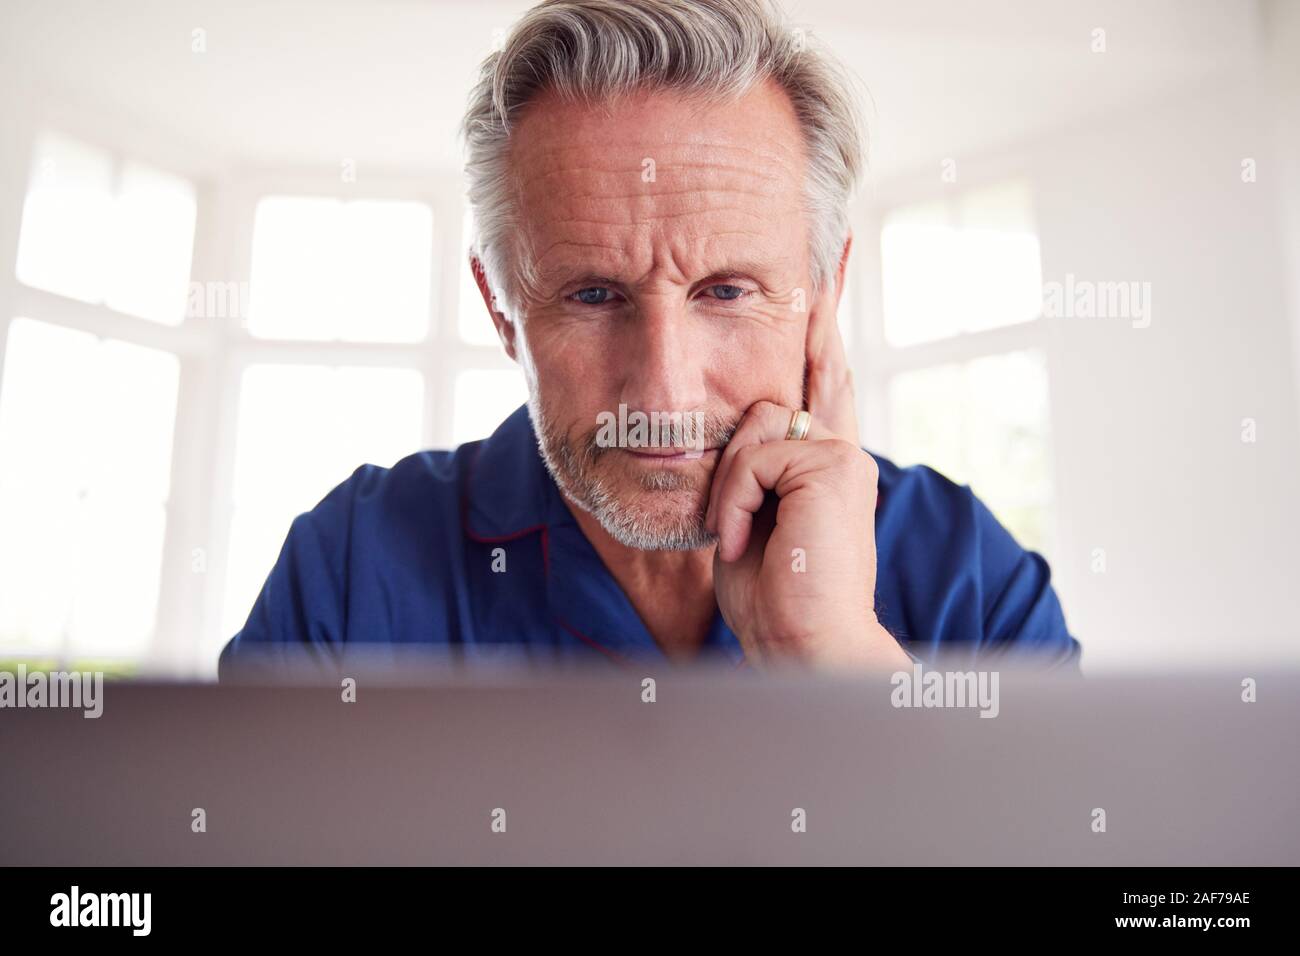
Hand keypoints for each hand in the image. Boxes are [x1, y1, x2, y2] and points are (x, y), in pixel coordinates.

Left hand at [703, 303, 908, 670]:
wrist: (806, 644)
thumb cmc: (774, 598)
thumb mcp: (749, 523)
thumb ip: (752, 476)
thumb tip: (735, 437)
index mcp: (825, 470)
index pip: (823, 391)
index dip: (821, 344)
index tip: (819, 296)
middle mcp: (841, 454)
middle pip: (813, 373)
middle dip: (815, 320)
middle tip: (819, 263)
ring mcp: (842, 456)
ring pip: (759, 421)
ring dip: (729, 481)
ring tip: (733, 533)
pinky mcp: (835, 466)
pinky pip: (753, 456)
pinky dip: (733, 501)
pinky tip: (741, 539)